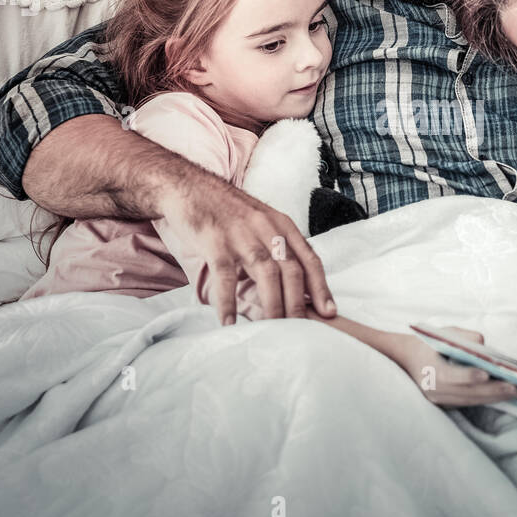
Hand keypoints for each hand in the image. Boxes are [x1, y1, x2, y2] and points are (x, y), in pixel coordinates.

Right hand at [162, 170, 334, 324]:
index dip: (321, 287)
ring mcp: (241, 234)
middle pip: (291, 270)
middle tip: (299, 330)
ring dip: (271, 305)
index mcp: (281, 224)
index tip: (328, 312)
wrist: (188, 186)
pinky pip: (225, 276)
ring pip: (266, 273)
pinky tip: (229, 321)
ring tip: (271, 330)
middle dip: (298, 304)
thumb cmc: (226, 211)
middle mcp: (266, 228)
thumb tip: (292, 286)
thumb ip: (276, 247)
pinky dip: (228, 302)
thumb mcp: (260, 222)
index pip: (309, 259)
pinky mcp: (215, 241)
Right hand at [388, 329, 516, 406]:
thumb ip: (464, 337)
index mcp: (429, 370)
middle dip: (493, 390)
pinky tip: (502, 395)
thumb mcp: (442, 333)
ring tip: (516, 393)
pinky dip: (485, 399)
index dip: (469, 375)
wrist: (403, 358)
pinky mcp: (444, 405)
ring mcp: (438, 400)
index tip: (486, 373)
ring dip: (494, 397)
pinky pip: (467, 402)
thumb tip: (486, 348)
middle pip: (466, 392)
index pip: (451, 375)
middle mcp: (433, 390)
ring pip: (470, 400)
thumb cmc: (427, 342)